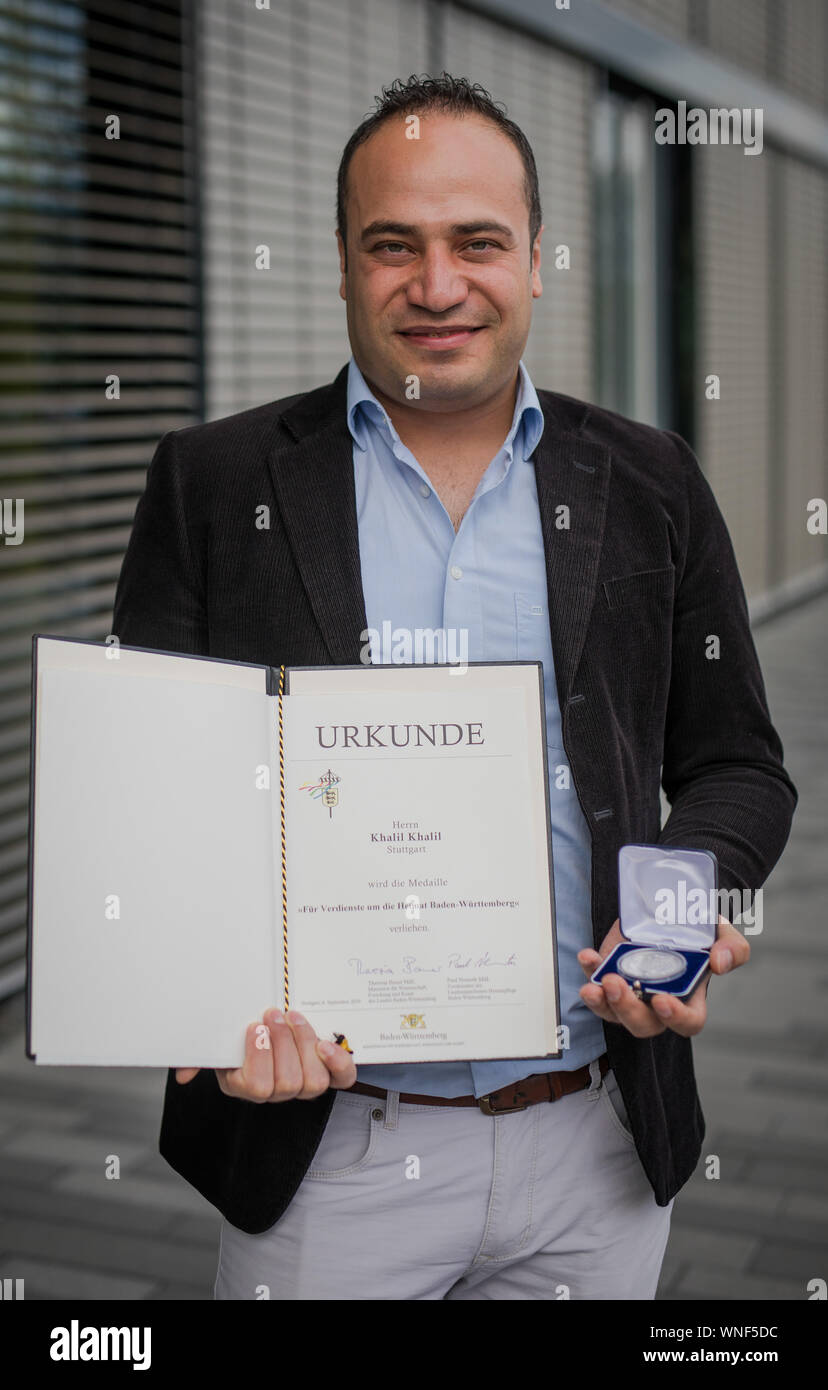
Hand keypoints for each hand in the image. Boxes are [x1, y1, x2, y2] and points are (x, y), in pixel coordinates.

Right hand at [174, 1009, 356, 1100]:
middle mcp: (277, 1091)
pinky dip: (338, 1062)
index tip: (254, 1027)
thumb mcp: (216, 1044)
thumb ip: (198, 1056)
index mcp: (247, 1086)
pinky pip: (341, 1078)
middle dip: (282, 1043)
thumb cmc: (240, 1036)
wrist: (270, 1025)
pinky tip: (327, 1043)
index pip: (257, 1088)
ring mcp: (305, 1084)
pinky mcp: (330, 1073)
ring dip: (304, 1044)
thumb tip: (183, 1074)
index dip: (259, 1056)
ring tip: (293, 1018)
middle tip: (272, 1014)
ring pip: (313, 1082)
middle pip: (288, 1083)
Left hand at [577, 915, 748, 1037]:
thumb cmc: (698, 931)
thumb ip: (733, 948)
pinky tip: (588, 956)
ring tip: (596, 984)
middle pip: (643, 1025)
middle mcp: (657, 1003)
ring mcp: (631, 993)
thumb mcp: (722, 933)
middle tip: (617, 985)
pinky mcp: (610, 976)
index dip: (676, 1018)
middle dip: (627, 1009)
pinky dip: (589, 972)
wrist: (669, 909)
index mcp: (690, 998)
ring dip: (601, 1003)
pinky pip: (595, 984)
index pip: (687, 1023)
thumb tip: (720, 964)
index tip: (662, 1000)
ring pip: (613, 1013)